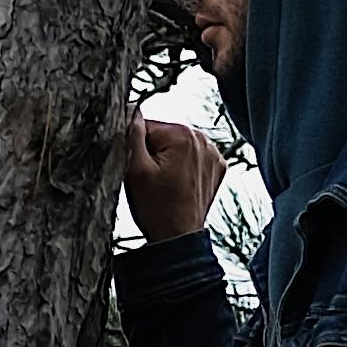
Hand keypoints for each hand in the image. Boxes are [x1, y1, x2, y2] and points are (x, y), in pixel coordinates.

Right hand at [122, 103, 223, 244]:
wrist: (177, 238)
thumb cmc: (156, 209)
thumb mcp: (135, 170)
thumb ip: (132, 133)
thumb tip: (131, 108)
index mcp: (183, 134)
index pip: (145, 126)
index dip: (136, 149)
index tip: (141, 171)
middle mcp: (203, 139)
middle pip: (162, 135)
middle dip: (152, 154)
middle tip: (152, 181)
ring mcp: (213, 153)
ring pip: (175, 146)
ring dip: (166, 161)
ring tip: (165, 185)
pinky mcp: (216, 167)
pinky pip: (190, 158)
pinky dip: (182, 168)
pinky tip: (178, 185)